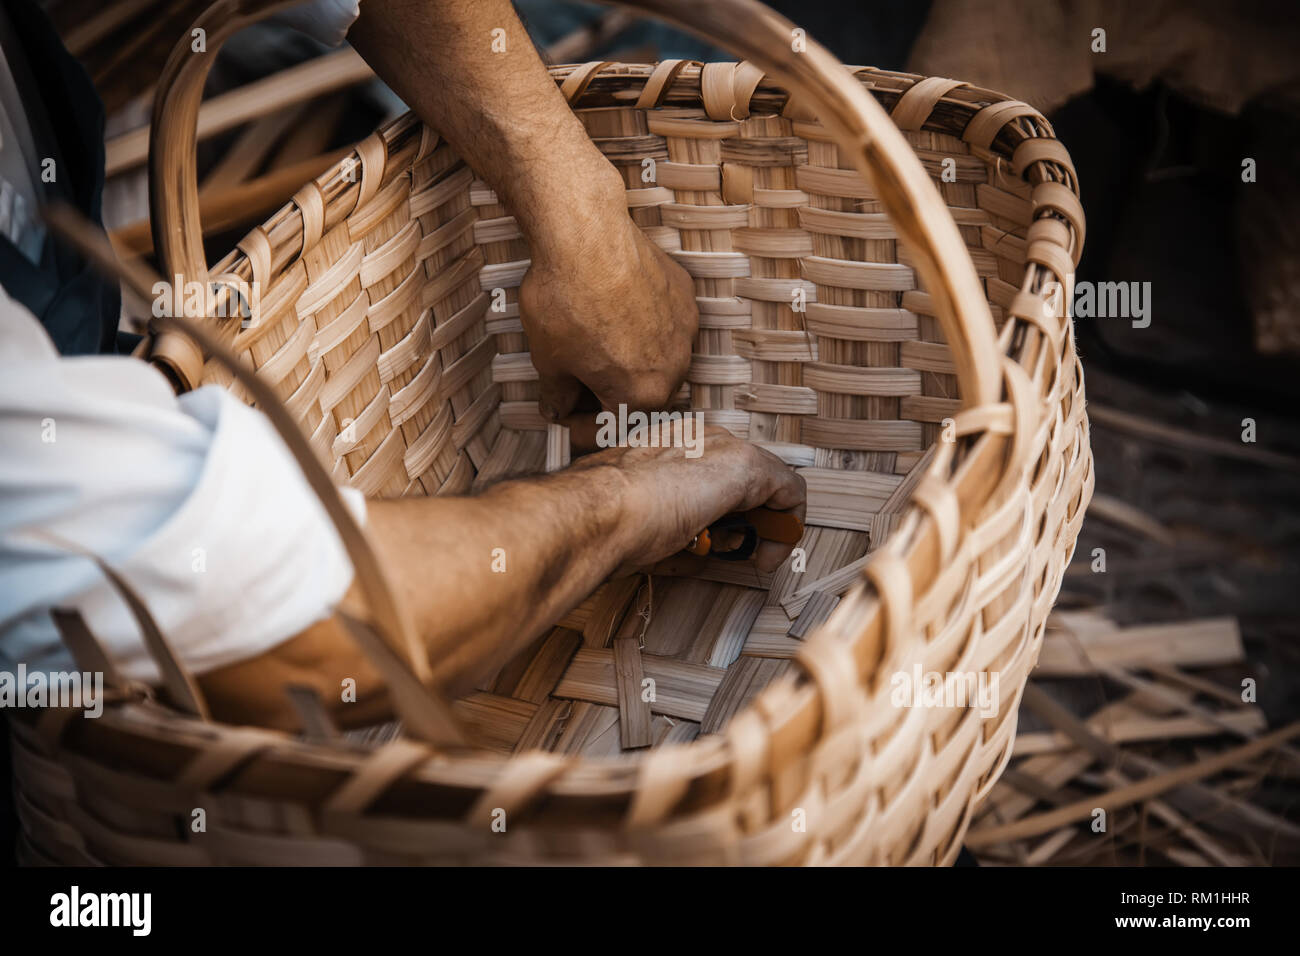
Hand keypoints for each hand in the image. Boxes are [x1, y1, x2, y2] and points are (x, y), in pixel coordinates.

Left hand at [519, 199, 697, 419]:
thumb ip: (557, 393)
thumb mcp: (548, 359)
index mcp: (641, 396)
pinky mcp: (684, 297)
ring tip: (598, 348)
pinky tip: (616, 313)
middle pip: (642, 398)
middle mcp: (674, 370)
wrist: (586, 236)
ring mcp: (684, 332)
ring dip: (630, 364)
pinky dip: (644, 328)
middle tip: (577, 385)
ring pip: (658, 362)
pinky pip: (666, 325)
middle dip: (609, 396)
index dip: (580, 429)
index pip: (612, 429)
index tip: (563, 418)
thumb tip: (556, 407)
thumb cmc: (564, 302)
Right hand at [572, 425, 806, 573]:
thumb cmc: (606, 523)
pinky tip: (768, 556)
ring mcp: (723, 447)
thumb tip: (701, 552)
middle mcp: (698, 437)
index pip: (710, 472)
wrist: (599, 512)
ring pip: (769, 483)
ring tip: (754, 557)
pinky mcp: (749, 466)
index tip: (713, 545)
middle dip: (748, 519)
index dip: (720, 513)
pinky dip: (788, 526)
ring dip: (767, 524)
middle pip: (743, 476)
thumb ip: (676, 530)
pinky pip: (791, 491)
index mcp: (666, 445)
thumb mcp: (643, 526)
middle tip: (739, 553)